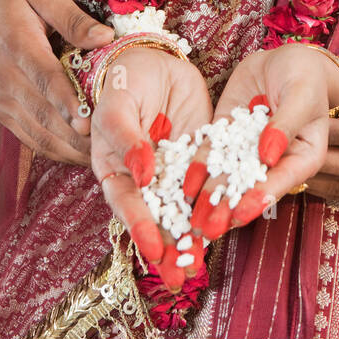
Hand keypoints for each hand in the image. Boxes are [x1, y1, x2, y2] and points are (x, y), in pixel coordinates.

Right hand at [0, 0, 111, 165]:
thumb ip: (73, 18)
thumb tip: (104, 37)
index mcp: (19, 46)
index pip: (45, 79)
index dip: (66, 103)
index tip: (88, 122)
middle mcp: (7, 78)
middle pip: (43, 114)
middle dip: (75, 136)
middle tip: (109, 150)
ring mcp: (1, 98)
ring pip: (36, 132)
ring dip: (68, 149)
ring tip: (102, 159)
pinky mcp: (1, 110)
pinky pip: (28, 136)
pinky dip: (53, 149)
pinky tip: (79, 155)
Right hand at [92, 47, 212, 288]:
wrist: (157, 61)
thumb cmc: (126, 80)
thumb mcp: (118, 103)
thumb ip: (125, 135)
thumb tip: (139, 173)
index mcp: (115, 167)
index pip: (126, 202)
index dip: (139, 226)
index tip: (154, 249)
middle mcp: (142, 179)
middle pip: (154, 217)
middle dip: (167, 248)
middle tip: (180, 276)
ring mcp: (171, 172)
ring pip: (180, 211)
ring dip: (189, 240)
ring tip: (199, 269)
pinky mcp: (197, 161)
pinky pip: (205, 188)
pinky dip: (213, 209)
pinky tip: (223, 230)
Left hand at [187, 43, 338, 240]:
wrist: (283, 58)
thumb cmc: (305, 75)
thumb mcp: (301, 94)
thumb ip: (287, 124)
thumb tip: (269, 156)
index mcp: (303, 156)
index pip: (282, 180)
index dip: (261, 197)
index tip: (241, 214)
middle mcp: (275, 160)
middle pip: (252, 186)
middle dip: (228, 208)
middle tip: (208, 228)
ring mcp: (249, 149)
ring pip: (228, 176)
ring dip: (210, 197)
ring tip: (191, 218)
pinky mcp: (228, 135)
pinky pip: (212, 153)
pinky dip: (198, 169)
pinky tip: (184, 184)